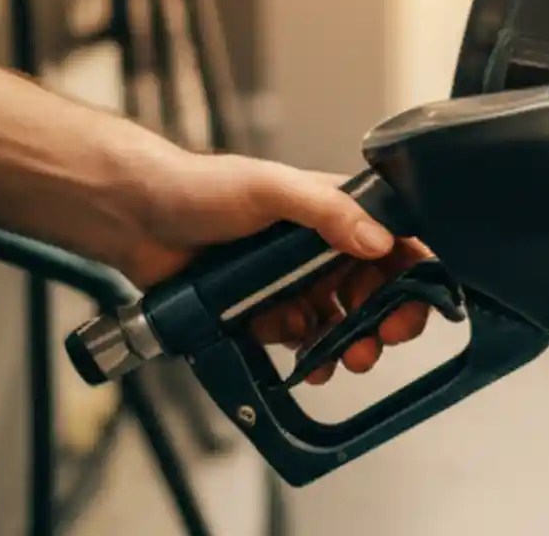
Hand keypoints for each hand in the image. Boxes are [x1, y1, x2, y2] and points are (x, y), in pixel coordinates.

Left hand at [121, 152, 430, 382]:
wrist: (134, 219)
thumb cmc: (198, 187)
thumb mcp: (270, 188)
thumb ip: (327, 209)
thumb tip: (377, 239)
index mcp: (334, 211)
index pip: (394, 241)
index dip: (412, 272)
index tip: (413, 300)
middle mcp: (321, 247)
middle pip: (377, 290)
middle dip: (385, 320)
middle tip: (380, 339)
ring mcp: (295, 280)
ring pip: (343, 322)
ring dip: (350, 345)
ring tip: (344, 359)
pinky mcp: (268, 310)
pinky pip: (302, 340)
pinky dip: (307, 354)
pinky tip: (301, 359)